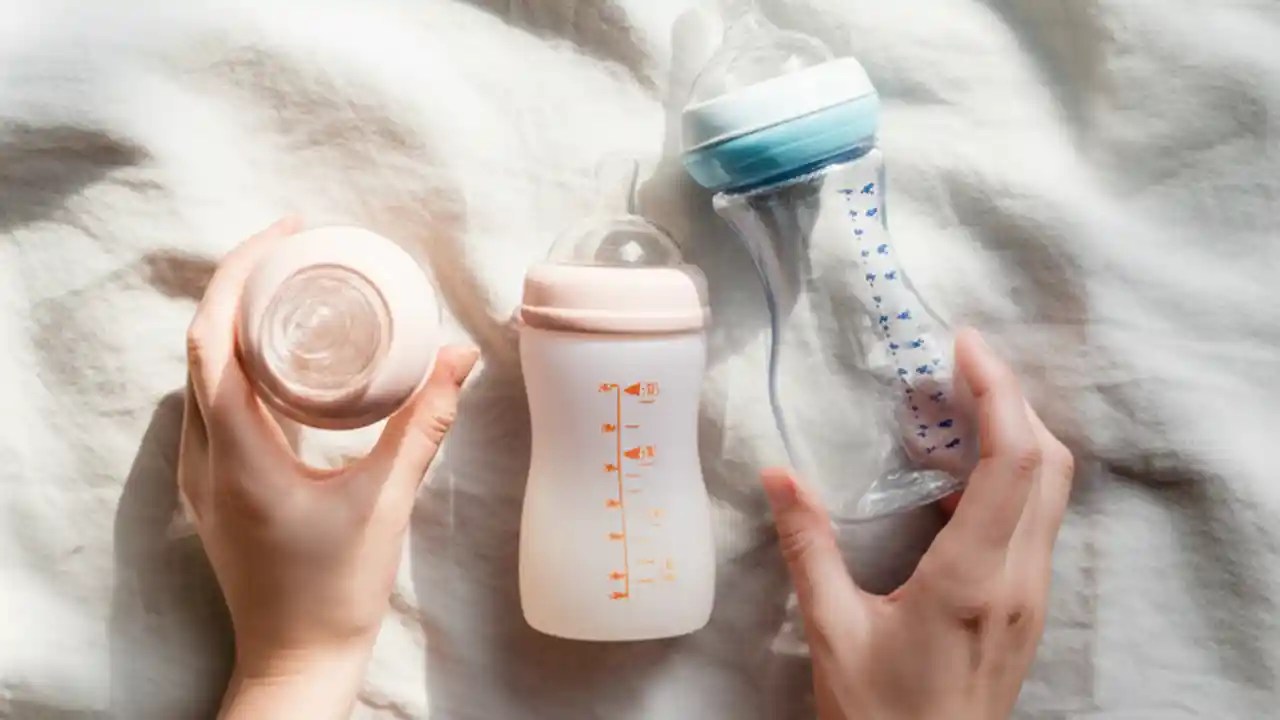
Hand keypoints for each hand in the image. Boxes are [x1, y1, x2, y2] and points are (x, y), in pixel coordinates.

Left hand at [179, 217, 478, 718]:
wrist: (297, 659)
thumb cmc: (334, 591)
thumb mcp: (387, 503)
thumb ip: (423, 426)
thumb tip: (456, 357)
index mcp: (238, 455)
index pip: (214, 341)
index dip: (242, 274)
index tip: (287, 235)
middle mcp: (205, 457)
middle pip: (199, 345)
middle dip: (240, 284)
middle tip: (294, 247)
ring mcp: (202, 473)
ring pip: (199, 372)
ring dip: (235, 321)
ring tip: (288, 287)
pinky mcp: (216, 484)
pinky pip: (212, 401)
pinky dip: (237, 360)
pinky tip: (280, 356)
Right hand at [762, 328, 1072, 719]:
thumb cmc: (880, 716)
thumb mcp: (832, 631)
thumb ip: (808, 548)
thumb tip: (778, 475)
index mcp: (972, 580)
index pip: (1013, 463)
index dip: (998, 391)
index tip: (965, 346)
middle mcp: (1018, 581)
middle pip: (1049, 464)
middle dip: (1013, 398)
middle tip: (959, 363)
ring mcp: (1031, 596)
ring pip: (1051, 491)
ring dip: (1018, 433)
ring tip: (958, 405)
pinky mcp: (1025, 607)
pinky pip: (1036, 520)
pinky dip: (1013, 474)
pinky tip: (957, 475)